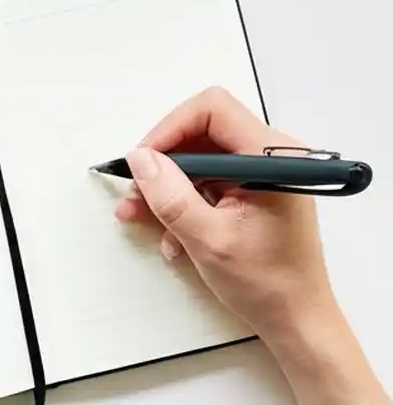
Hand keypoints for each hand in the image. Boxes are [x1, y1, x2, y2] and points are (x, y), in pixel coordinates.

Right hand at [113, 86, 325, 330]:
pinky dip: (185, 203)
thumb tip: (138, 158)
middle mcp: (270, 157)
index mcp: (271, 158)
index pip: (212, 110)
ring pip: (200, 160)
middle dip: (163, 164)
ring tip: (140, 218)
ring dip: (168, 188)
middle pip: (202, 133)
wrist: (297, 321)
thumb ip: (170, 195)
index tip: (143, 162)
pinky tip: (173, 236)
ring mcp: (262, 175)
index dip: (170, 128)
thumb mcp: (208, 239)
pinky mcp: (254, 192)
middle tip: (134, 193)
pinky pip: (209, 183)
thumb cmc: (264, 282)